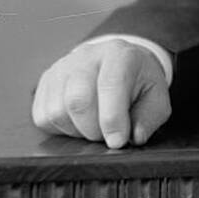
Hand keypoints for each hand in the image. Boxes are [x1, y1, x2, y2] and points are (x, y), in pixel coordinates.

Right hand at [31, 39, 171, 147]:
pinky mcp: (44, 83)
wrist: (116, 63)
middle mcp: (86, 57)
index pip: (110, 86)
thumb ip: (149, 117)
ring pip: (57, 111)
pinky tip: (78, 123)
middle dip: (94, 130)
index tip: (117, 142)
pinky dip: (61, 129)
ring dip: (77, 131)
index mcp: (119, 55)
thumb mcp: (155, 97)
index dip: (112, 119)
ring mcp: (60, 68)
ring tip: (94, 126)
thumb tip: (134, 137)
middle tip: (107, 136)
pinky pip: (43, 117)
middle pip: (78, 100)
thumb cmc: (138, 83)